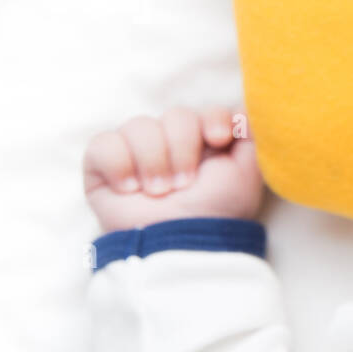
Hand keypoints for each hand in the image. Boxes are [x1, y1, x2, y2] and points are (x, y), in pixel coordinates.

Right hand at [83, 106, 264, 233]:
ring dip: (153, 160)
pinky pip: (103, 144)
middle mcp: (170, 144)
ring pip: (139, 125)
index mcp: (205, 143)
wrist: (181, 243)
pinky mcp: (102, 168)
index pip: (206, 110)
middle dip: (183, 148)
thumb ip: (250, 136)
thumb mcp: (247, 172)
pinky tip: (129, 188)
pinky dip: (118, 164)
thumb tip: (246, 109)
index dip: (212, 119)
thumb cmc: (217, 211)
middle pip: (175, 114)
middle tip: (184, 184)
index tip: (218, 139)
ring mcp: (135, 154)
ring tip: (158, 192)